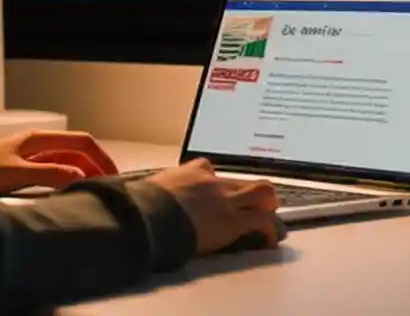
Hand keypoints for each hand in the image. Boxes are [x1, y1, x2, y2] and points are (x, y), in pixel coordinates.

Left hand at [0, 130, 117, 196]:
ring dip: (84, 174)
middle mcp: (38, 145)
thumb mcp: (14, 174)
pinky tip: (71, 193)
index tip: (114, 176)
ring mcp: (31, 157)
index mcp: (38, 139)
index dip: (101, 157)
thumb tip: (79, 176)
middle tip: (109, 188)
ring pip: (68, 162)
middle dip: (96, 166)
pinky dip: (68, 180)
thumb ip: (48, 174)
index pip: (82, 142)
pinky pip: (55, 173)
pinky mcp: (24, 171)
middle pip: (77, 152)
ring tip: (94, 192)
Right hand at [146, 158, 280, 253]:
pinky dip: (268, 231)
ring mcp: (225, 200)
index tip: (216, 191)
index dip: (215, 181)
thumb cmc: (141, 207)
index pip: (207, 167)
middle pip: (243, 179)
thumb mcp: (146, 190)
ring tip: (268, 219)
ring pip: (262, 193)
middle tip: (257, 205)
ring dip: (267, 206)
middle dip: (253, 193)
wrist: (147, 217)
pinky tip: (269, 241)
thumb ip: (154, 193)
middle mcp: (212, 182)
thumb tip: (140, 201)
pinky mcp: (232, 221)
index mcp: (189, 173)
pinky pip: (261, 222)